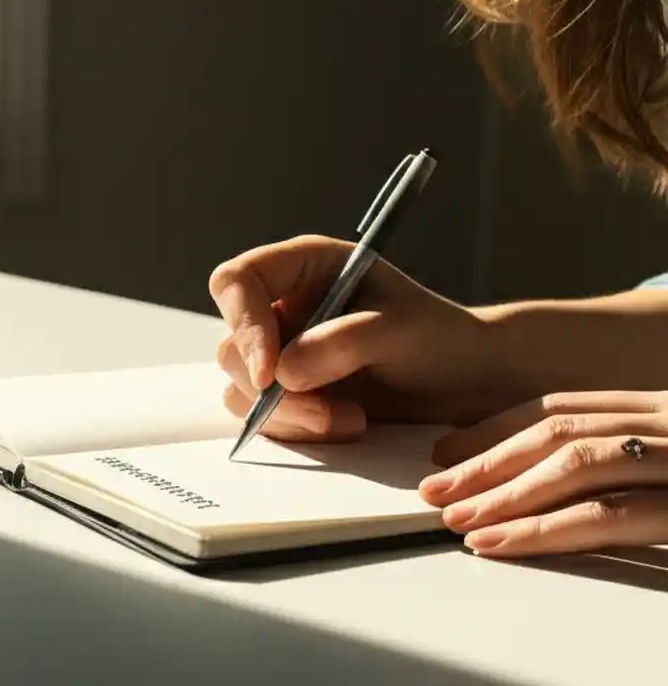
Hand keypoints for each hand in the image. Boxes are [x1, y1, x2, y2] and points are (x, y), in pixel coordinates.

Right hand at [209, 235, 509, 440]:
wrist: (466, 381)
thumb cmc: (440, 338)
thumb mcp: (401, 329)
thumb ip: (343, 342)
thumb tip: (285, 372)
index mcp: (303, 266)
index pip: (237, 282)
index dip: (243, 324)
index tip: (270, 372)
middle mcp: (282, 305)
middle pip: (232, 345)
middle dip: (272, 389)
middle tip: (325, 413)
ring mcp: (280, 350)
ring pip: (240, 387)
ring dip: (288, 415)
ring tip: (350, 420)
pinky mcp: (287, 391)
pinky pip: (263, 416)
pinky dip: (297, 429)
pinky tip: (345, 424)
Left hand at [419, 390, 667, 557]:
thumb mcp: (666, 463)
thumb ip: (618, 460)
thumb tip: (532, 479)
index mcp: (660, 410)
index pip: (564, 409)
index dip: (497, 430)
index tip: (445, 451)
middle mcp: (667, 423)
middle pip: (558, 433)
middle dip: (487, 462)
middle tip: (432, 489)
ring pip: (575, 466)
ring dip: (506, 494)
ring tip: (455, 518)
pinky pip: (606, 516)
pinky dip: (544, 528)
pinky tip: (498, 541)